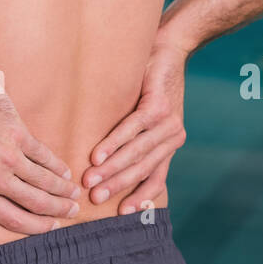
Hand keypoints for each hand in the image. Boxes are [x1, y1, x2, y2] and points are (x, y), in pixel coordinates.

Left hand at [0, 63, 80, 236]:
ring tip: (73, 194)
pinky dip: (56, 164)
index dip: (32, 227)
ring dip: (61, 190)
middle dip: (55, 210)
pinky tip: (65, 169)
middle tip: (69, 212)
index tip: (47, 228)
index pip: (8, 218)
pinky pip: (43, 154)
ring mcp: (7, 155)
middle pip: (33, 202)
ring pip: (42, 180)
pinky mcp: (17, 131)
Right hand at [82, 39, 188, 213]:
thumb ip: (138, 138)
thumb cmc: (152, 84)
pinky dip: (113, 143)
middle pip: (142, 169)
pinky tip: (97, 154)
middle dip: (116, 186)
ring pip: (136, 153)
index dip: (140, 198)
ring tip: (89, 180)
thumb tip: (109, 163)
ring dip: (111, 169)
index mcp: (170, 145)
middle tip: (92, 200)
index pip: (156, 179)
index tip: (121, 215)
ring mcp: (168, 122)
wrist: (171, 48)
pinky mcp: (158, 106)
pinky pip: (132, 129)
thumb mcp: (150, 116)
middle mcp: (173, 138)